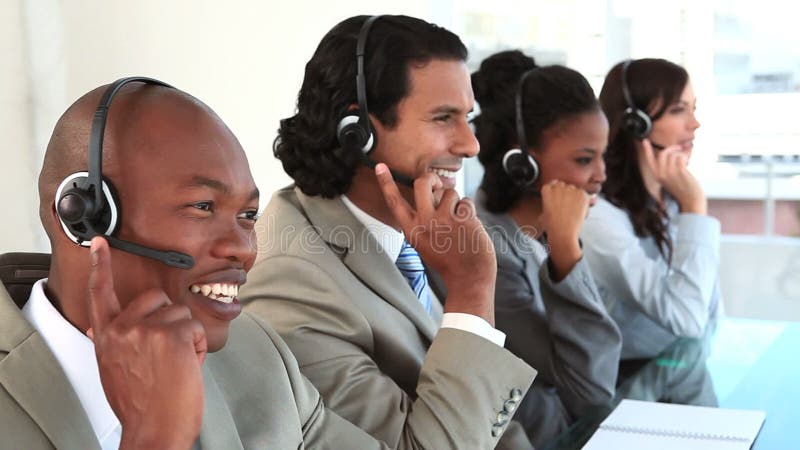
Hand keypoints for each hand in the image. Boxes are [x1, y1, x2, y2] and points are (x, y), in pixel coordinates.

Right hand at [87, 237, 205, 449]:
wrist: (154, 430)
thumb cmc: (140, 405)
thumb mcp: (113, 370)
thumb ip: (114, 343)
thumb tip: (104, 327)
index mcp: (107, 337)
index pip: (100, 294)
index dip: (101, 266)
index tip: (100, 244)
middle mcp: (123, 329)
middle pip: (157, 299)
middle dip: (169, 319)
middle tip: (167, 352)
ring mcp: (147, 330)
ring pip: (181, 315)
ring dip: (185, 338)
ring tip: (175, 366)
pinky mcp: (172, 335)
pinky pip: (195, 328)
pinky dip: (198, 347)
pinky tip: (186, 367)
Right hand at [375, 164, 496, 324]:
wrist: (469, 277)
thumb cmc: (448, 260)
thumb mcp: (424, 243)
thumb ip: (422, 220)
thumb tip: (431, 193)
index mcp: (412, 230)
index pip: (395, 202)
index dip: (386, 182)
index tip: (380, 166)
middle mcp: (425, 222)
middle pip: (423, 183)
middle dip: (432, 178)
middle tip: (438, 185)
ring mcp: (445, 219)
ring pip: (450, 192)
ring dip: (456, 203)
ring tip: (458, 222)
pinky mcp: (463, 218)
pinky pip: (466, 201)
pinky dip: (469, 211)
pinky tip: (469, 227)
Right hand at [540, 180, 587, 280]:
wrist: (563, 233)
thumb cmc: (551, 226)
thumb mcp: (542, 214)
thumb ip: (547, 205)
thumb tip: (551, 205)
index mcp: (546, 190)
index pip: (552, 184)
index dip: (556, 192)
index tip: (559, 199)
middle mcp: (558, 187)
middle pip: (564, 185)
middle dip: (566, 193)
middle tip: (566, 206)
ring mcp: (571, 190)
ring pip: (574, 190)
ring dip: (575, 197)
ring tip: (573, 211)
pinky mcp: (582, 194)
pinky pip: (584, 194)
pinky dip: (584, 202)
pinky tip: (579, 211)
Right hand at [640, 139, 706, 213]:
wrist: (691, 200)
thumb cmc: (683, 189)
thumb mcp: (671, 178)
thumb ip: (668, 168)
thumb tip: (673, 152)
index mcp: (657, 176)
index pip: (650, 160)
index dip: (647, 150)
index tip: (645, 140)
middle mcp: (661, 174)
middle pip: (663, 153)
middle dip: (672, 148)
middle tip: (680, 148)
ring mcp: (670, 173)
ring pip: (674, 155)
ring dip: (682, 154)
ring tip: (686, 160)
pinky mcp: (680, 172)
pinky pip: (681, 157)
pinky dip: (685, 157)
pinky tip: (688, 162)